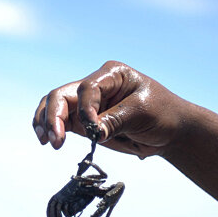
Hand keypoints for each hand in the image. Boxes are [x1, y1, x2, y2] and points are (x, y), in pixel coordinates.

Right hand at [31, 61, 187, 157]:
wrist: (172, 130)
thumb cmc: (163, 113)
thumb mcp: (142, 113)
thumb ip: (116, 120)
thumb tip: (93, 133)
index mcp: (111, 74)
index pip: (87, 89)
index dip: (85, 110)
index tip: (94, 130)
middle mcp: (95, 86)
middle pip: (63, 95)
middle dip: (55, 117)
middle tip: (56, 140)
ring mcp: (88, 105)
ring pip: (56, 107)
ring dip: (47, 122)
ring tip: (48, 141)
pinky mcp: (85, 122)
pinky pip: (61, 122)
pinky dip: (50, 128)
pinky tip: (45, 140)